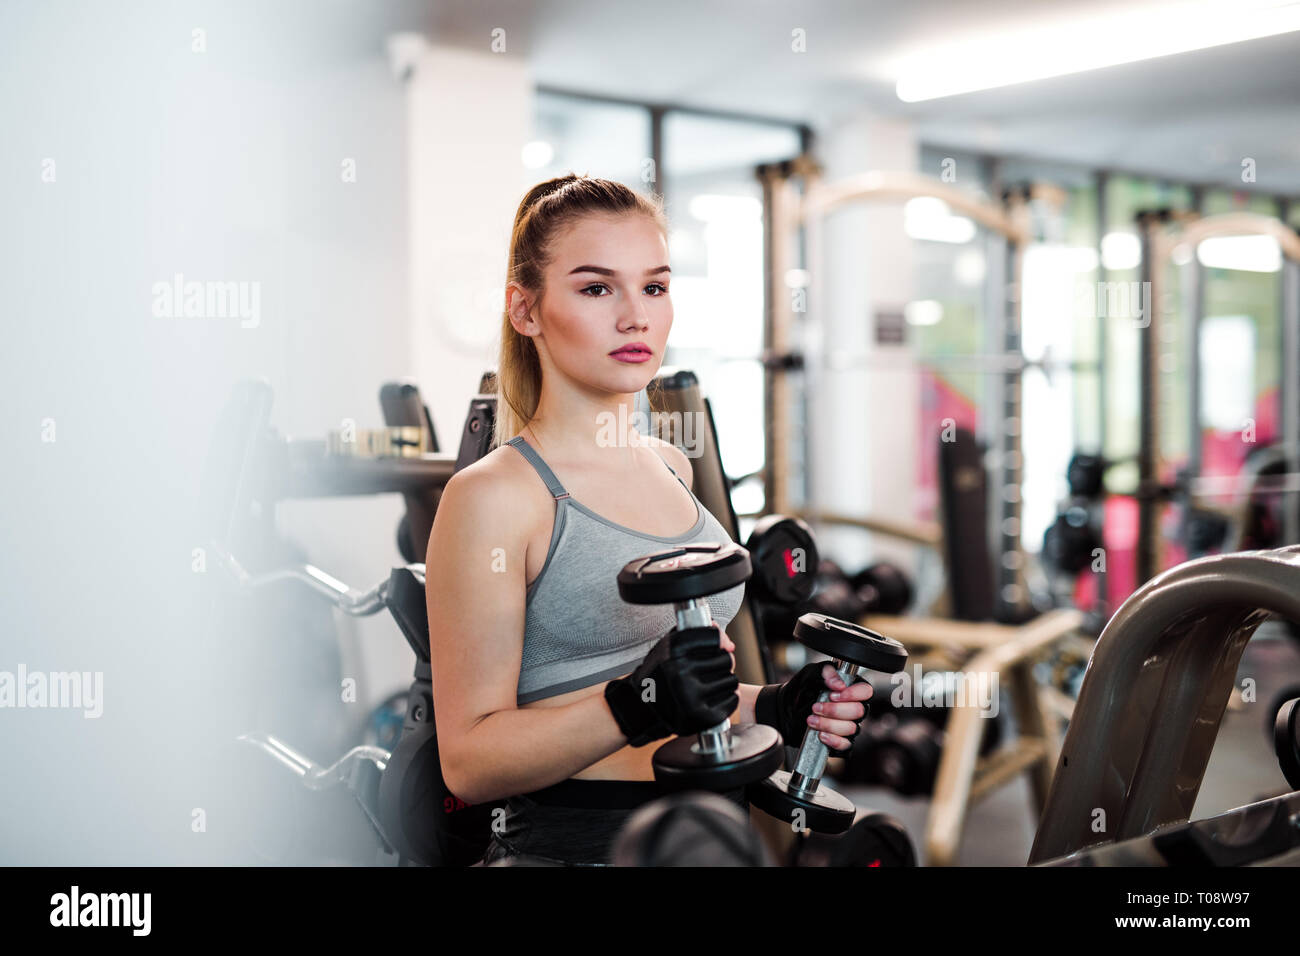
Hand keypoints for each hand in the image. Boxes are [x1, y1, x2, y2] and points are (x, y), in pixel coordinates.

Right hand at [604, 626, 738, 745]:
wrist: (638, 708)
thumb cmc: (657, 674)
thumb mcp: (668, 647)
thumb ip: (696, 634)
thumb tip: (727, 641)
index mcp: (672, 652)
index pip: (713, 637)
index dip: (718, 640)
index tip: (718, 645)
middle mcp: (681, 673)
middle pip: (727, 659)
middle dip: (721, 663)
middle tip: (707, 670)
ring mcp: (691, 697)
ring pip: (731, 680)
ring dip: (723, 681)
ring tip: (706, 685)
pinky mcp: (702, 717)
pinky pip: (732, 700)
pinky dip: (726, 699)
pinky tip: (710, 698)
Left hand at [754, 662, 872, 751]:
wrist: (784, 710)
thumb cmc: (801, 690)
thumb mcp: (809, 674)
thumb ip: (825, 672)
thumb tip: (838, 684)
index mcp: (850, 689)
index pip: (866, 691)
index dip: (852, 694)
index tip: (833, 695)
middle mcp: (852, 708)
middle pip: (859, 711)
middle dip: (835, 710)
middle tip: (815, 707)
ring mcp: (848, 726)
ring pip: (851, 729)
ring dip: (829, 724)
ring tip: (811, 719)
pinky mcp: (841, 742)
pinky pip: (846, 746)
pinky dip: (833, 740)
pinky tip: (820, 735)